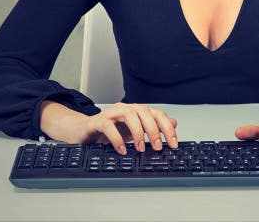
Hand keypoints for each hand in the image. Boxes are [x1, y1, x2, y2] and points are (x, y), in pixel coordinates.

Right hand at [46, 102, 177, 154]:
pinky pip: (108, 126)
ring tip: (141, 148)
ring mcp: (111, 113)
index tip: (173, 143)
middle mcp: (125, 109)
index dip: (167, 127)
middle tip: (158, 147)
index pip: (157, 114)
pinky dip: (117, 138)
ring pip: (129, 114)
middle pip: (144, 112)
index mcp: (136, 111)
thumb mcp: (134, 131)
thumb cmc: (110, 131)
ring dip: (137, 132)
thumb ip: (153, 126)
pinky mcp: (98, 121)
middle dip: (154, 130)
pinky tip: (122, 150)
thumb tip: (174, 123)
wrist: (83, 132)